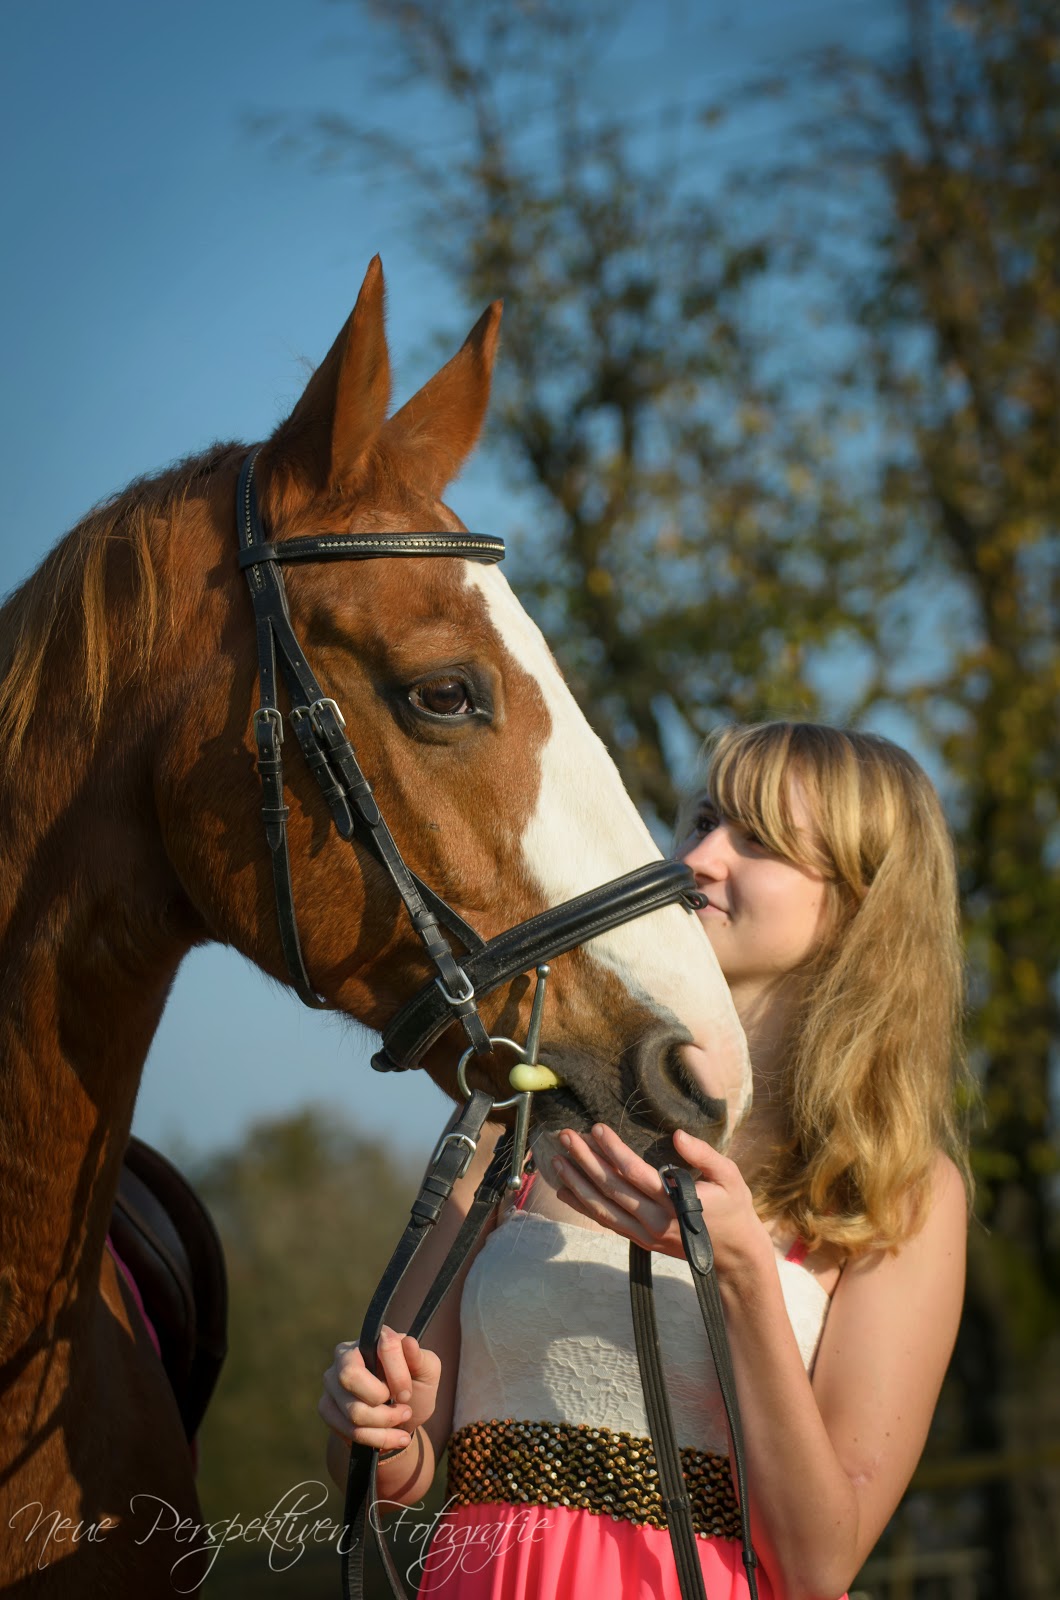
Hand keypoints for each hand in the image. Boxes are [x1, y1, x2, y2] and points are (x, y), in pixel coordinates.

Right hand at [318, 1326, 440, 1452]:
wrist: (402, 1419)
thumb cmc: (415, 1388)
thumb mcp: (427, 1373)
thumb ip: (421, 1358)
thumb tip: (408, 1342)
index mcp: (374, 1338)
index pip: (384, 1345)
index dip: (399, 1375)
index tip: (407, 1393)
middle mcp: (346, 1353)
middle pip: (350, 1375)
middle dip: (382, 1402)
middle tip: (403, 1409)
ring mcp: (332, 1380)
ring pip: (352, 1410)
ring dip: (383, 1424)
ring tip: (401, 1423)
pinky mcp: (326, 1406)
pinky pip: (346, 1428)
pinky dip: (374, 1438)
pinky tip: (391, 1438)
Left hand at [551, 1123, 766, 1273]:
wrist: (735, 1257)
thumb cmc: (734, 1209)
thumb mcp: (730, 1177)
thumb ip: (704, 1155)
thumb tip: (677, 1136)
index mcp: (677, 1203)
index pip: (636, 1173)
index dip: (614, 1150)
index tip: (597, 1128)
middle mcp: (656, 1221)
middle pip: (612, 1189)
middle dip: (585, 1161)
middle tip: (566, 1136)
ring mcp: (646, 1234)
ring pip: (602, 1208)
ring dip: (577, 1183)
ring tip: (557, 1160)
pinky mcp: (641, 1241)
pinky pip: (606, 1222)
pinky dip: (583, 1205)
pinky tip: (566, 1189)